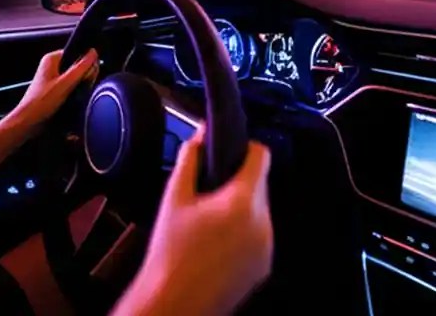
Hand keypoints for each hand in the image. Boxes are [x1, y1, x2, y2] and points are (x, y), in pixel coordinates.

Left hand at [6, 49, 98, 135]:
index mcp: (52, 59)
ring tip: (78, 94)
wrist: (28, 121)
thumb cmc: (42, 102)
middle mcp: (51, 66)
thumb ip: (81, 67)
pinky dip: (74, 91)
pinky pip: (69, 86)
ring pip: (74, 77)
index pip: (76, 52)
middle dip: (83, 75)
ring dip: (80, 84)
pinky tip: (75, 99)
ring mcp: (52, 78)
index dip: (86, 62)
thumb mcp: (65, 83)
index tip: (91, 72)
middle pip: (76, 65)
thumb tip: (93, 53)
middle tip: (84, 85)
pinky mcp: (53, 89)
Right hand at [115, 127, 273, 314]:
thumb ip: (189, 159)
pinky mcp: (264, 266)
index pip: (260, 156)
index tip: (232, 150)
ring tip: (208, 223)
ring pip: (259, 211)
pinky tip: (216, 244)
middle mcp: (261, 223)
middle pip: (259, 185)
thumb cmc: (170, 255)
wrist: (175, 301)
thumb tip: (199, 136)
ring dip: (240, 210)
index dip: (246, 147)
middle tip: (208, 194)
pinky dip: (243, 233)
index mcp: (241, 201)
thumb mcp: (174, 197)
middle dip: (236, 184)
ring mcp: (265, 247)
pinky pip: (259, 236)